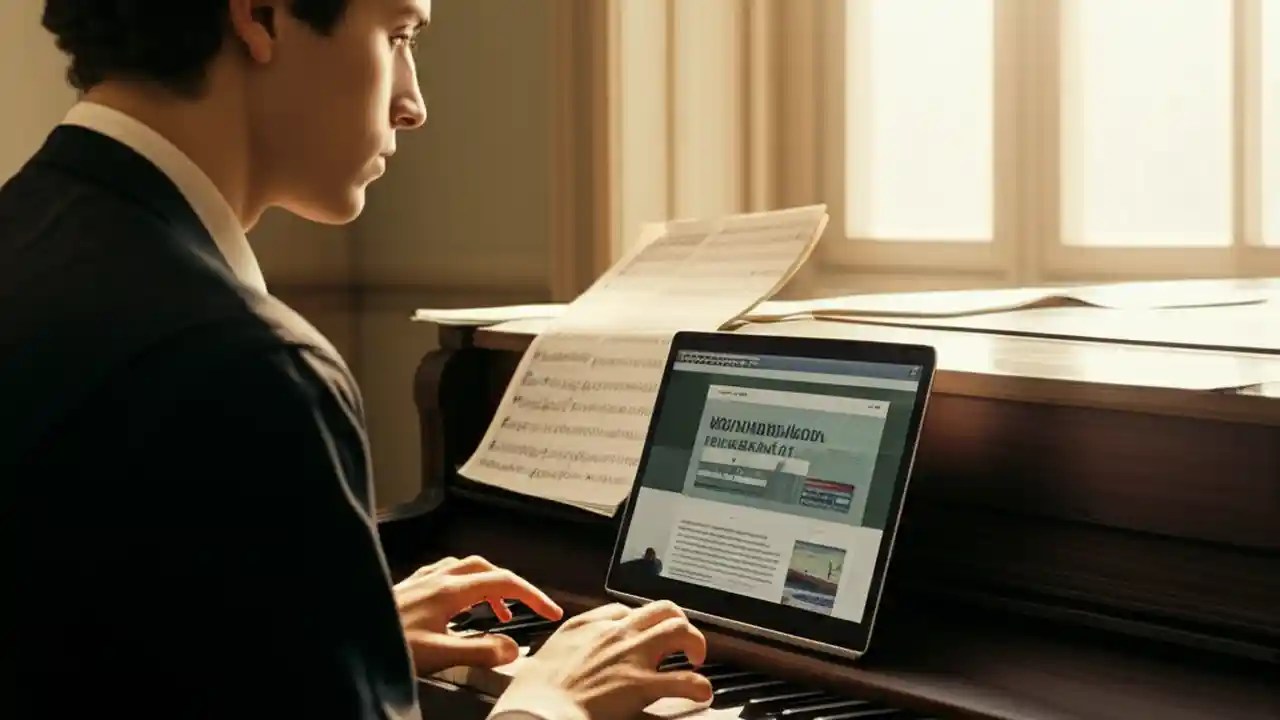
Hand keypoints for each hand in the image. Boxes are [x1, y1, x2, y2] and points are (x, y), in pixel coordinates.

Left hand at [393, 555, 561, 673]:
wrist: (345, 634)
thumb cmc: (387, 645)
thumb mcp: (438, 654)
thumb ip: (480, 651)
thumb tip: (514, 648)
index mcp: (449, 590)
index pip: (504, 582)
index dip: (532, 595)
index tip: (550, 612)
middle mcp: (436, 579)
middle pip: (485, 568)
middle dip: (510, 585)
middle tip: (523, 608)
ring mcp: (419, 581)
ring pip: (463, 569)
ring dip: (485, 583)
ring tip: (493, 609)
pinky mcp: (406, 589)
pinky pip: (442, 575)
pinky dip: (460, 584)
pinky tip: (454, 605)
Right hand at [500, 600, 712, 718]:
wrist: (539, 708)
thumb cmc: (538, 688)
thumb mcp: (549, 648)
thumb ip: (570, 639)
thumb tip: (577, 642)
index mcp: (593, 625)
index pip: (628, 610)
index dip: (642, 623)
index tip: (645, 635)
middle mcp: (618, 634)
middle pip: (663, 610)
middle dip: (678, 623)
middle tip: (680, 642)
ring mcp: (632, 658)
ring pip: (680, 631)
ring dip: (695, 643)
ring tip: (695, 659)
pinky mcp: (641, 686)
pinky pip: (684, 681)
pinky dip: (699, 686)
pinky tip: (701, 693)